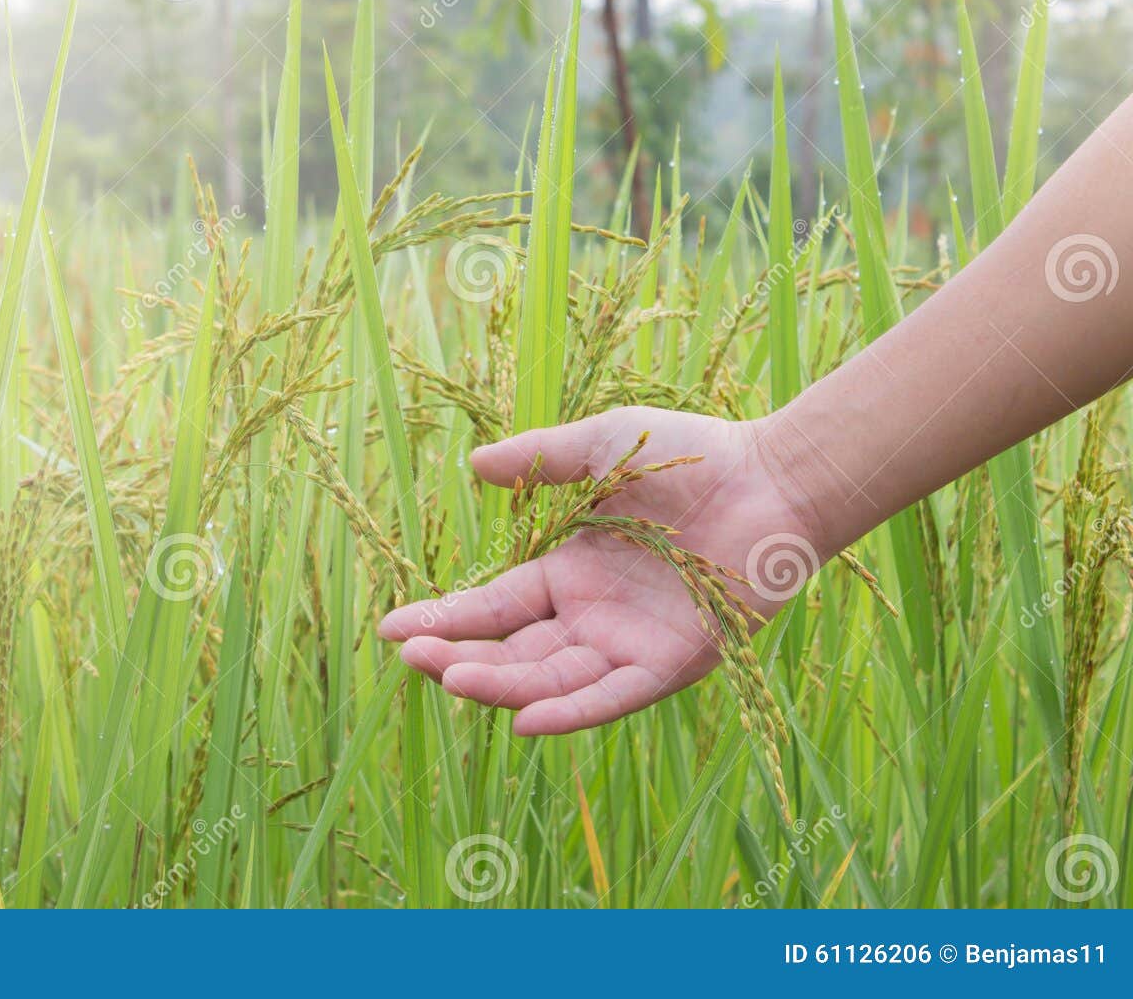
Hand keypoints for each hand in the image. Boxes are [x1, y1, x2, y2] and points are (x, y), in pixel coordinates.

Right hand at [378, 407, 826, 734]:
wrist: (775, 476)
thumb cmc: (693, 454)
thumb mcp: (602, 446)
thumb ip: (541, 458)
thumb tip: (474, 465)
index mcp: (569, 572)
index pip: (493, 606)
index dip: (444, 618)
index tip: (392, 629)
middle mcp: (592, 618)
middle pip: (513, 650)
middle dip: (461, 656)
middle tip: (411, 658)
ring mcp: (629, 645)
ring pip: (552, 678)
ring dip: (503, 685)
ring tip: (452, 679)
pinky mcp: (673, 664)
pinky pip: (614, 696)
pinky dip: (571, 712)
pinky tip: (526, 721)